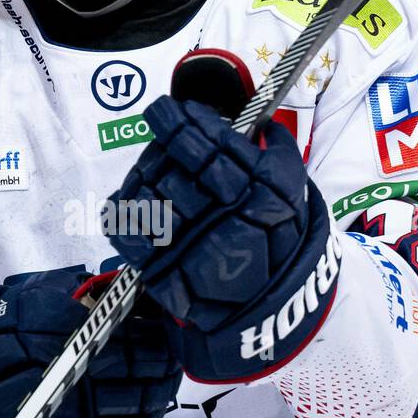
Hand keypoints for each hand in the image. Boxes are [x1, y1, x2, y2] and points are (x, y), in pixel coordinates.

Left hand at [104, 96, 337, 382]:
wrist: (273, 306)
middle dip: (160, 152)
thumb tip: (258, 124)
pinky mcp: (164, 271)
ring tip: (150, 177)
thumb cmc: (281, 243)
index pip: (205, 143)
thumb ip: (277, 152)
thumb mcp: (294, 191)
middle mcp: (222, 215)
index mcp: (256, 190)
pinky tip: (131, 204)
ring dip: (143, 178)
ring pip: (147, 194)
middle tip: (161, 148)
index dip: (177, 122)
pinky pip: (128, 232)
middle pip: (171, 167)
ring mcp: (190, 245)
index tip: (163, 111)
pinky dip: (123, 213)